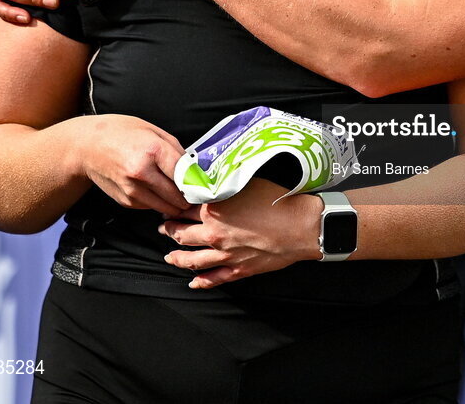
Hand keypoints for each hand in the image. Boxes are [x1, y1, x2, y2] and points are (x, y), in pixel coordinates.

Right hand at [78, 114, 189, 218]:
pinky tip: (162, 195)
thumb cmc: (122, 132)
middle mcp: (141, 172)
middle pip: (176, 194)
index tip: (206, 186)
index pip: (183, 173)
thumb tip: (192, 169)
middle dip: (189, 198)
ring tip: (185, 200)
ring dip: (176, 205)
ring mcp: (131, 189)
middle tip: (198, 197)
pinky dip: (159, 203)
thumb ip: (175, 149)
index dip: (197, 182)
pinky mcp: (125, 200)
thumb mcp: (153, 130)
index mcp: (152, 150)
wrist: (88, 146)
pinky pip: (150, 206)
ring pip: (164, 206)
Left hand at [159, 179, 322, 288]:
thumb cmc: (278, 200)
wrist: (300, 226)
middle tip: (164, 227)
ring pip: (191, 260)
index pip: (184, 208)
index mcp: (214, 210)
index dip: (174, 206)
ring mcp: (225, 255)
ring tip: (169, 256)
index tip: (169, 204)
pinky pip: (213, 279)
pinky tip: (193, 282)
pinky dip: (200, 282)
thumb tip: (213, 183)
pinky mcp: (238, 270)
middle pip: (181, 234)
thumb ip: (225, 185)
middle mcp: (214, 234)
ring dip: (177, 258)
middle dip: (169, 230)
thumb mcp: (248, 183)